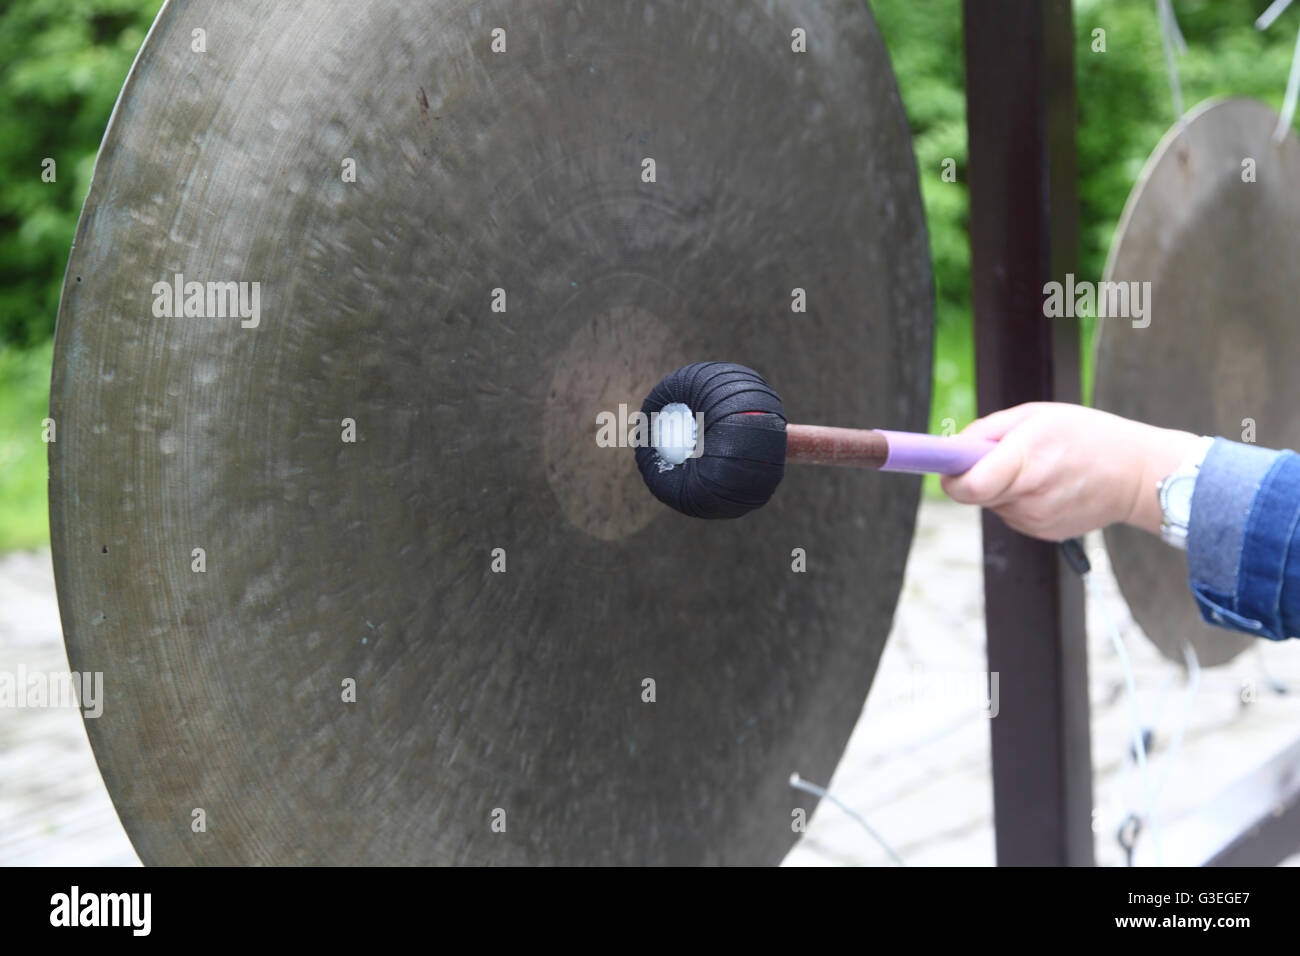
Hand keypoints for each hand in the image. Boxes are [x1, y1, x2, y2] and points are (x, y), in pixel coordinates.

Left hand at [940, 402, 1200, 540]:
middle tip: (1003, 453)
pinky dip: (1020, 499)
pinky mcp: (1043, 534)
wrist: (1139, 476)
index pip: (968, 485)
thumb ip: (987, 431)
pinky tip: (1049, 485)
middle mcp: (1028, 498)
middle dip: (977, 474)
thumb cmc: (1088, 435)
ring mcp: (1036, 521)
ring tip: (1039, 467)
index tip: (940, 465)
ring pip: (993, 503)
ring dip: (1001, 486)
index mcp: (1025, 463)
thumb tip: (952, 449)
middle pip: (974, 493)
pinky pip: (1012, 513)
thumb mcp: (1036, 416)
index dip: (949, 476)